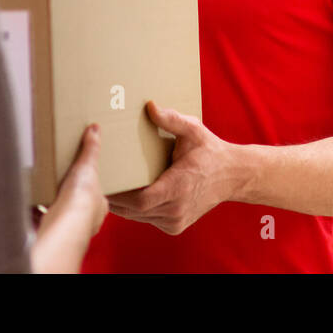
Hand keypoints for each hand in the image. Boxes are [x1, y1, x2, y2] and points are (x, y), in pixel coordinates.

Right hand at [40, 124, 105, 236]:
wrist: (65, 223)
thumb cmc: (81, 198)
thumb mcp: (88, 166)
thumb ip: (90, 149)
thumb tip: (96, 128)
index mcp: (99, 206)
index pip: (96, 196)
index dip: (88, 187)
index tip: (79, 179)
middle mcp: (87, 221)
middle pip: (77, 207)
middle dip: (66, 197)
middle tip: (58, 184)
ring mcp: (69, 229)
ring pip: (59, 216)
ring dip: (49, 206)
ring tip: (40, 192)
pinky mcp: (51, 232)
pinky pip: (41, 222)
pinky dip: (33, 214)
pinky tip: (27, 205)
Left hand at [105, 101, 245, 234]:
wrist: (233, 175)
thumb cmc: (210, 151)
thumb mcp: (193, 130)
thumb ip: (171, 119)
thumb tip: (150, 106)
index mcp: (178, 187)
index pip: (141, 200)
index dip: (120, 195)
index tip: (105, 182)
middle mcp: (176, 209)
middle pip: (135, 211)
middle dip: (115, 199)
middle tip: (99, 181)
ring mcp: (176, 221)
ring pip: (139, 217)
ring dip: (123, 205)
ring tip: (108, 187)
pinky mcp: (175, 226)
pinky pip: (148, 219)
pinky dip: (136, 210)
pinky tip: (126, 195)